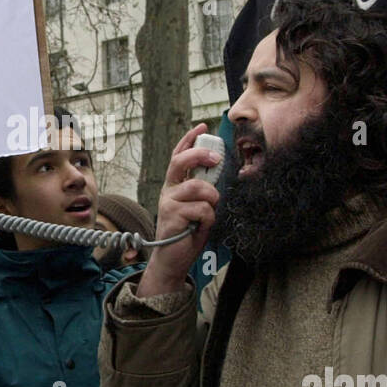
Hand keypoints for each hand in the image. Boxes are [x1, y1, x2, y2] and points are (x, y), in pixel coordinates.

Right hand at [137, 124, 220, 297]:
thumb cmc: (187, 232)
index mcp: (174, 186)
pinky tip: (200, 227)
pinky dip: (208, 218)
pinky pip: (202, 209)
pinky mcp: (172, 216)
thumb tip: (217, 170)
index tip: (202, 126)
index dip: (189, 140)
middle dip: (200, 154)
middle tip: (216, 158)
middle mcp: (168, 190)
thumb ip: (203, 190)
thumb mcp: (197, 206)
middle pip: (180, 162)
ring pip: (199, 188)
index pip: (179, 156)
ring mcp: (169, 202)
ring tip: (209, 212)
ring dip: (212, 199)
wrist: (173, 259)